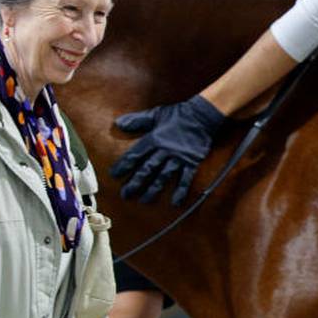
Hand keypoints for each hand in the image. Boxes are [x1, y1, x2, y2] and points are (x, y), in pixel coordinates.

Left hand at [110, 94, 225, 204]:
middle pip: (147, 169)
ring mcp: (178, 158)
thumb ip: (137, 120)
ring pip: (163, 176)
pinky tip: (175, 203)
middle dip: (135, 183)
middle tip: (126, 194)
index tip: (114, 175)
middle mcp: (164, 150)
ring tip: (144, 201)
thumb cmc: (178, 114)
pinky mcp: (191, 162)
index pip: (135, 155)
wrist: (202, 115)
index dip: (123, 165)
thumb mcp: (155, 114)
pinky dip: (180, 191)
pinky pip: (185, 179)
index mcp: (154, 138)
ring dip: (153, 190)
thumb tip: (118, 123)